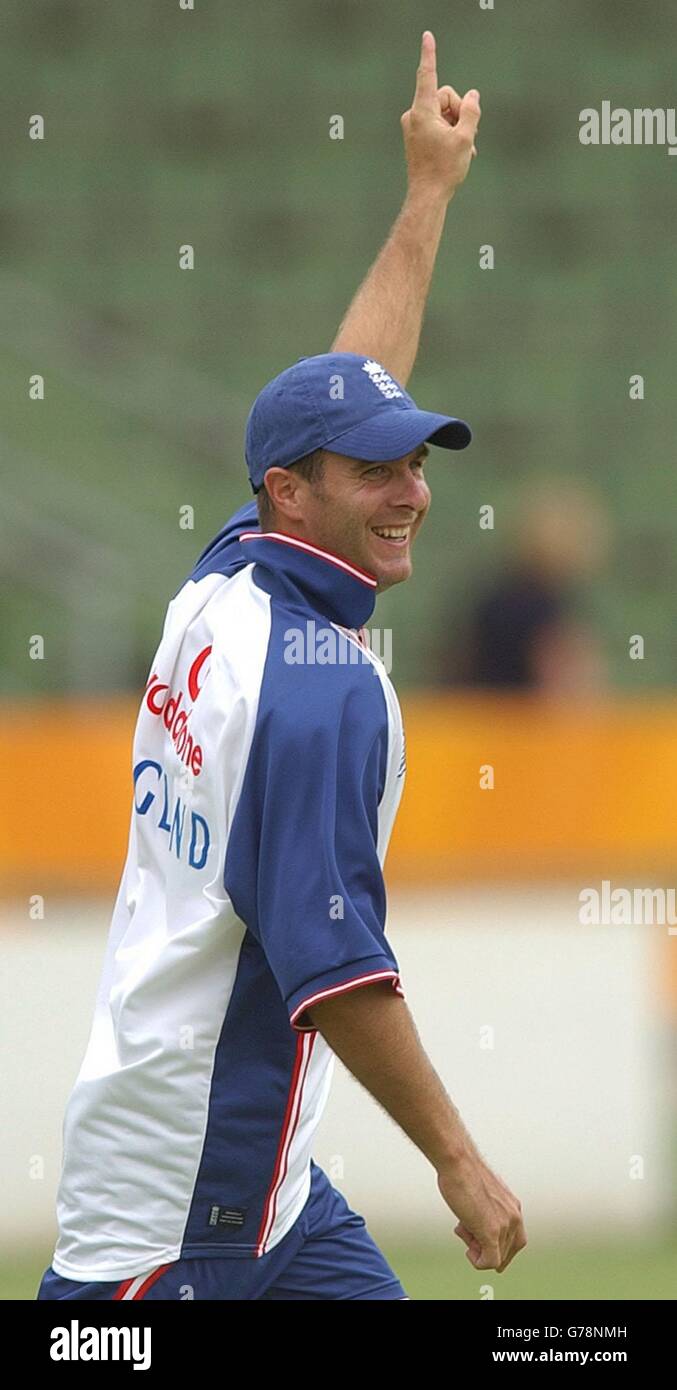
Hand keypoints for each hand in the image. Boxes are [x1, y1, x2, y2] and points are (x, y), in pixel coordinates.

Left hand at [401, 31, 480, 202]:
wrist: (427, 197)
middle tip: (467, 134)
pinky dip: (450, 133)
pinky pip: (438, 124)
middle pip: (445, 97)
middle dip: (459, 111)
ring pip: (444, 112)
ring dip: (458, 125)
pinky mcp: (416, 136)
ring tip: (465, 148)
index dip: (430, 54)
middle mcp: (414, 115)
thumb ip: (471, 111)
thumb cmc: (444, 169)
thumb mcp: (465, 137)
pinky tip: (460, 151)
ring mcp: (413, 126)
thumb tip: (472, 95)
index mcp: (422, 112)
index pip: (428, 75)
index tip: (427, 36)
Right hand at [437, 1151, 526, 1272]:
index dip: (495, 1245)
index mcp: (513, 1207)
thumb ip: (487, 1211)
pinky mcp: (491, 1232)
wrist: (458, 1162)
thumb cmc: (462, 1173)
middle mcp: (514, 1217)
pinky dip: (478, 1263)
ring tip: (463, 1229)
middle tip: (467, 1231)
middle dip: (485, 1248)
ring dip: (477, 1251)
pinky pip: (490, 1262)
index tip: (476, 1238)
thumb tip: (475, 1226)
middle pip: (506, 1253)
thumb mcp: (482, 1194)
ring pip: (496, 1258)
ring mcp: (504, 1226)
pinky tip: (468, 1249)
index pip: (514, 1242)